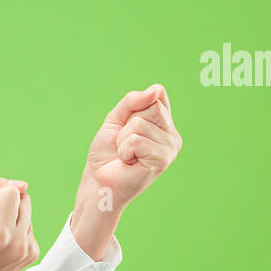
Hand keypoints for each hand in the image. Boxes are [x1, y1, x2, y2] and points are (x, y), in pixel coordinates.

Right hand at [0, 174, 38, 270]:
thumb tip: (21, 184)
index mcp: (0, 231)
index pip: (11, 191)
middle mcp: (19, 242)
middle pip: (23, 199)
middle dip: (5, 204)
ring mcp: (28, 250)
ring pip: (27, 212)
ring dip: (11, 217)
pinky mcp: (32, 254)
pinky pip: (28, 227)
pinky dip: (15, 230)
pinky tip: (0, 244)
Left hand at [79, 84, 182, 212]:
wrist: (98, 180)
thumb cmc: (107, 152)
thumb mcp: (115, 119)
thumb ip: (133, 101)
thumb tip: (155, 90)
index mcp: (164, 123)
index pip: (157, 94)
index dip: (134, 106)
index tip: (126, 124)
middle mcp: (172, 135)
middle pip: (152, 107)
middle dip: (128, 123)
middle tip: (124, 142)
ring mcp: (170, 148)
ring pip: (141, 124)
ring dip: (123, 139)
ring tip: (125, 153)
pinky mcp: (162, 161)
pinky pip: (137, 140)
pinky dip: (124, 150)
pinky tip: (127, 161)